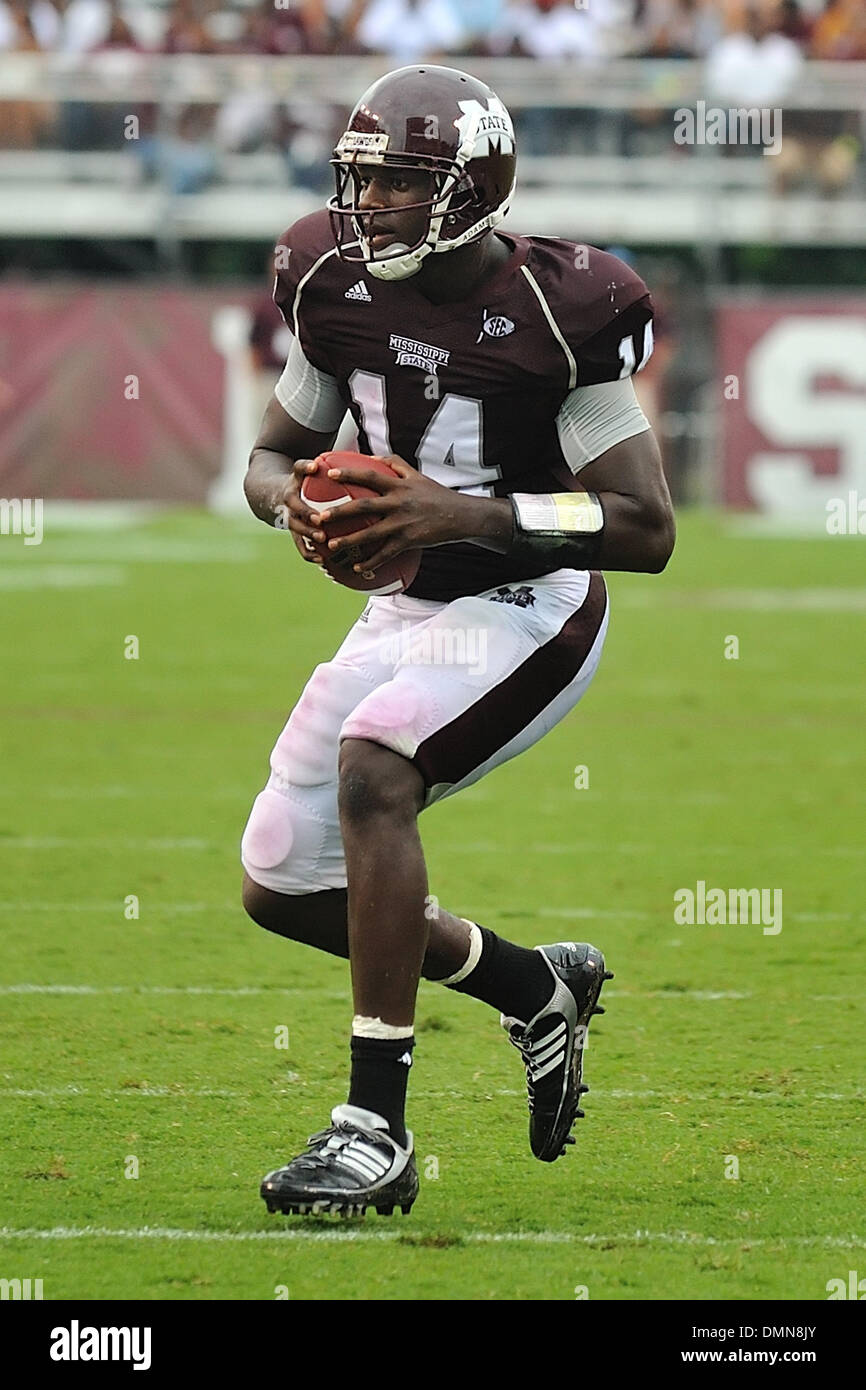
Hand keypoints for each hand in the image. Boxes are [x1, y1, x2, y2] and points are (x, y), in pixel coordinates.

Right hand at [272, 460, 327, 565]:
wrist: (275, 497)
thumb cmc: (301, 482)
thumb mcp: (307, 470)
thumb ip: (324, 464)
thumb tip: (351, 453)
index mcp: (294, 481)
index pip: (297, 470)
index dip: (304, 467)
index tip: (314, 467)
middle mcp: (289, 501)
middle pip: (295, 507)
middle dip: (307, 513)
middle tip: (321, 518)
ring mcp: (290, 518)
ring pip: (296, 530)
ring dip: (309, 535)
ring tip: (323, 540)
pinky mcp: (294, 534)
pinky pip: (300, 547)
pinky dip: (310, 554)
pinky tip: (323, 561)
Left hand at [313, 456, 474, 572]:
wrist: (461, 515)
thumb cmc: (437, 495)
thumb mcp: (417, 475)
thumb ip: (395, 464)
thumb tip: (373, 457)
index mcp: (399, 485)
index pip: (369, 476)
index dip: (349, 474)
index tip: (330, 475)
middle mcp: (398, 503)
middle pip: (364, 507)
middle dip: (340, 512)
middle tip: (320, 517)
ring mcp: (403, 524)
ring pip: (371, 534)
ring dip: (349, 541)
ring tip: (331, 546)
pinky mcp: (409, 541)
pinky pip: (386, 554)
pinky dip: (370, 562)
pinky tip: (357, 567)